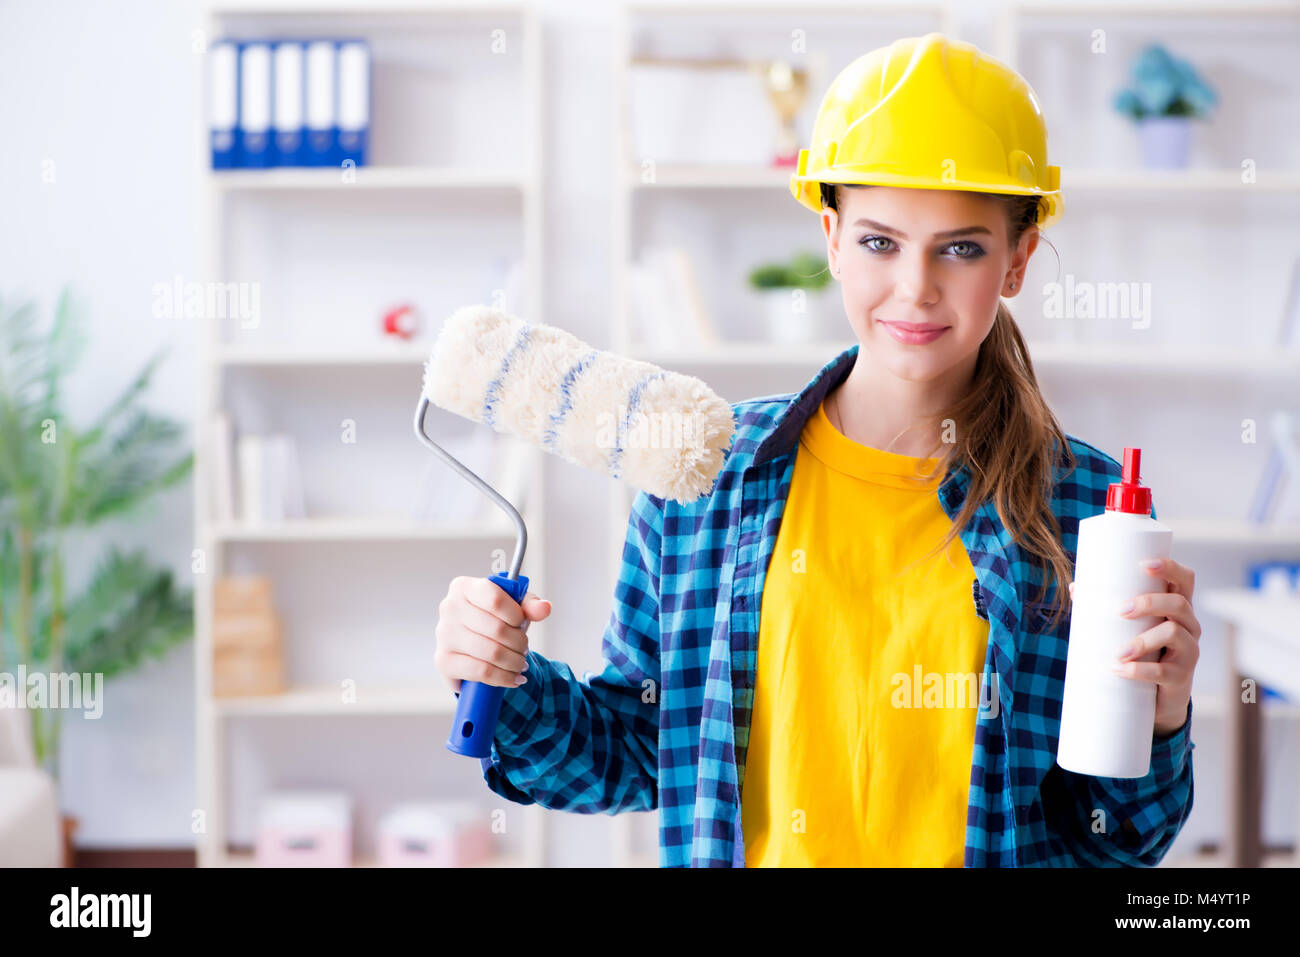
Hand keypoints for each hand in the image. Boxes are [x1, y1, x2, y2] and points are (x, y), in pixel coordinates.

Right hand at [434, 576, 551, 694]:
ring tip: (520, 663)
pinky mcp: (444, 661)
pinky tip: (512, 678)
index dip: (516, 615)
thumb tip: (544, 608)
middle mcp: (449, 608)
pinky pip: (482, 672)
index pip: (495, 599)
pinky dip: (504, 677)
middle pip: (497, 629)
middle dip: (519, 643)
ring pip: (492, 653)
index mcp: (463, 587)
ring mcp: (444, 635)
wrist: (469, 646)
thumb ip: (530, 605)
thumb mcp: (513, 607)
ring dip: (515, 662)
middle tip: (524, 649)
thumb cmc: (492, 620)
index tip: (521, 623)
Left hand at [1069, 557, 1199, 738]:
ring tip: (1118, 652)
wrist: (1157, 699)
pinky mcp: (1181, 677)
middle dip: (1149, 603)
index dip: (1170, 567)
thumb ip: (1105, 608)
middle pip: (1179, 603)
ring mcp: (1188, 652)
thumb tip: (1074, 587)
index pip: (1185, 579)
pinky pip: (1163, 671)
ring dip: (1142, 641)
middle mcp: (1189, 626)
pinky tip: (1118, 669)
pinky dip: (1138, 670)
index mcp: (1177, 608)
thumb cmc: (1141, 653)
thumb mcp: (1129, 629)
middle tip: (1120, 611)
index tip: (1143, 565)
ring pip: (1173, 633)